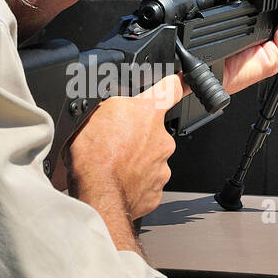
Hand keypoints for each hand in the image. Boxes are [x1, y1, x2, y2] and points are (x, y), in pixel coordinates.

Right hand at [66, 72, 187, 221]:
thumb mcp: (94, 113)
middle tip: (114, 143)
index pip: (171, 88)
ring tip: (111, 165)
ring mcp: (162, 167)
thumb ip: (113, 106)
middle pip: (153, 131)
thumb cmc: (94, 156)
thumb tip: (114, 106)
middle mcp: (162, 139)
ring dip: (134, 160)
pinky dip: (133, 182)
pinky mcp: (156, 191)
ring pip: (150, 159)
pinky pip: (146, 182)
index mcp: (148, 113)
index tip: (183, 81)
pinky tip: (116, 181)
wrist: (98, 196)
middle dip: (137, 136)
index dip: (177, 83)